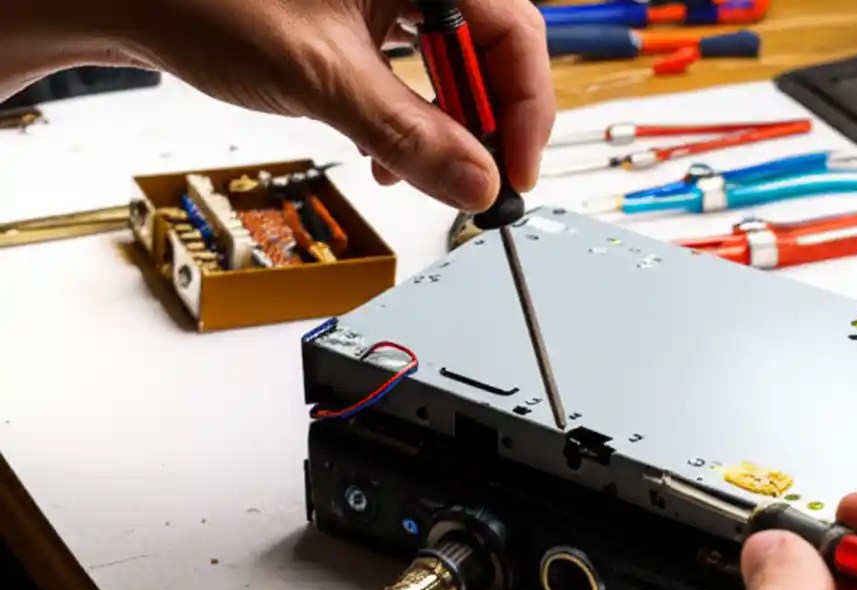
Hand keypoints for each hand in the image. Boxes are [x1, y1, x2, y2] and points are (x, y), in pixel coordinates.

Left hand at [2, 0, 552, 211]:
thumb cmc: (209, 1)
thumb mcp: (322, 77)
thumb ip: (409, 134)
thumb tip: (476, 182)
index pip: (516, 34)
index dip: (525, 110)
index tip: (513, 171)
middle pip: (492, 50)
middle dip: (485, 122)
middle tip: (474, 181)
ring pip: (455, 63)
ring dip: (446, 126)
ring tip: (416, 170)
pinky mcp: (368, 14)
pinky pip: (416, 66)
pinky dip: (411, 113)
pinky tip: (386, 148)